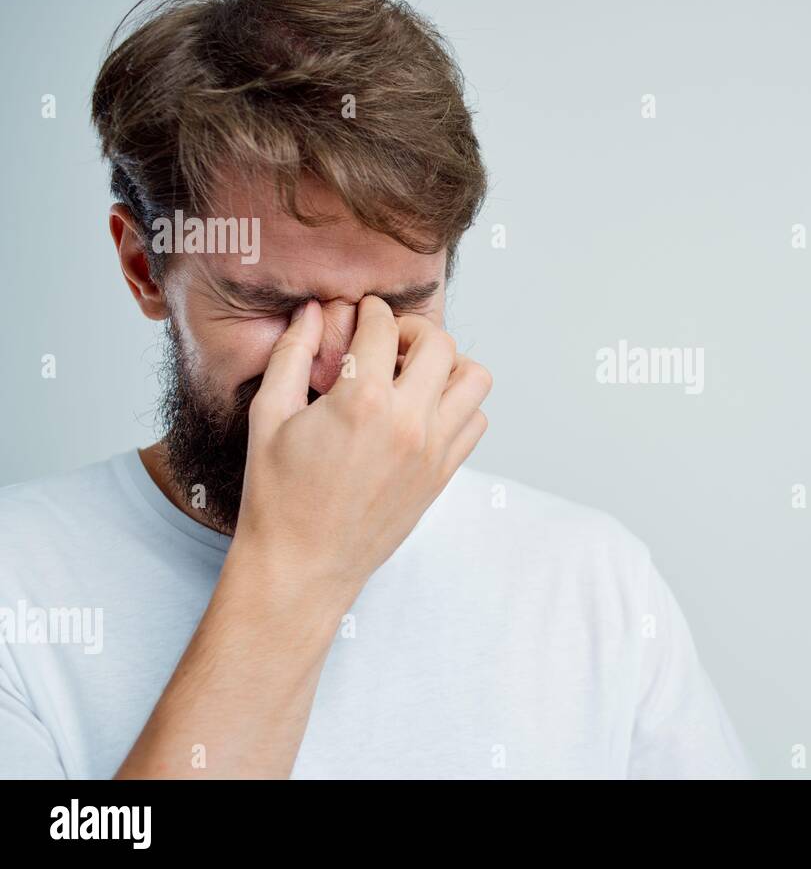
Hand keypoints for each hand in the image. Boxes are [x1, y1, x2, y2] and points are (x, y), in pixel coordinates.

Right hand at [231, 295, 490, 599]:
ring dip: (448, 365)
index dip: (371, 310)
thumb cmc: (278, 497)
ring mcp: (433, 450)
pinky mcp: (443, 475)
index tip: (364, 313)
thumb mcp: (269, 417)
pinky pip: (476, 422)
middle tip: (388, 342)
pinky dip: (459, 405)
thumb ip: (292, 355)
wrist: (302, 567)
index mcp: (361, 402)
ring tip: (414, 374)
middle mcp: (408, 422)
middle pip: (440, 343)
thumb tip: (311, 312)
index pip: (384, 327)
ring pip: (474, 379)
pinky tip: (424, 410)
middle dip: (413, 330)